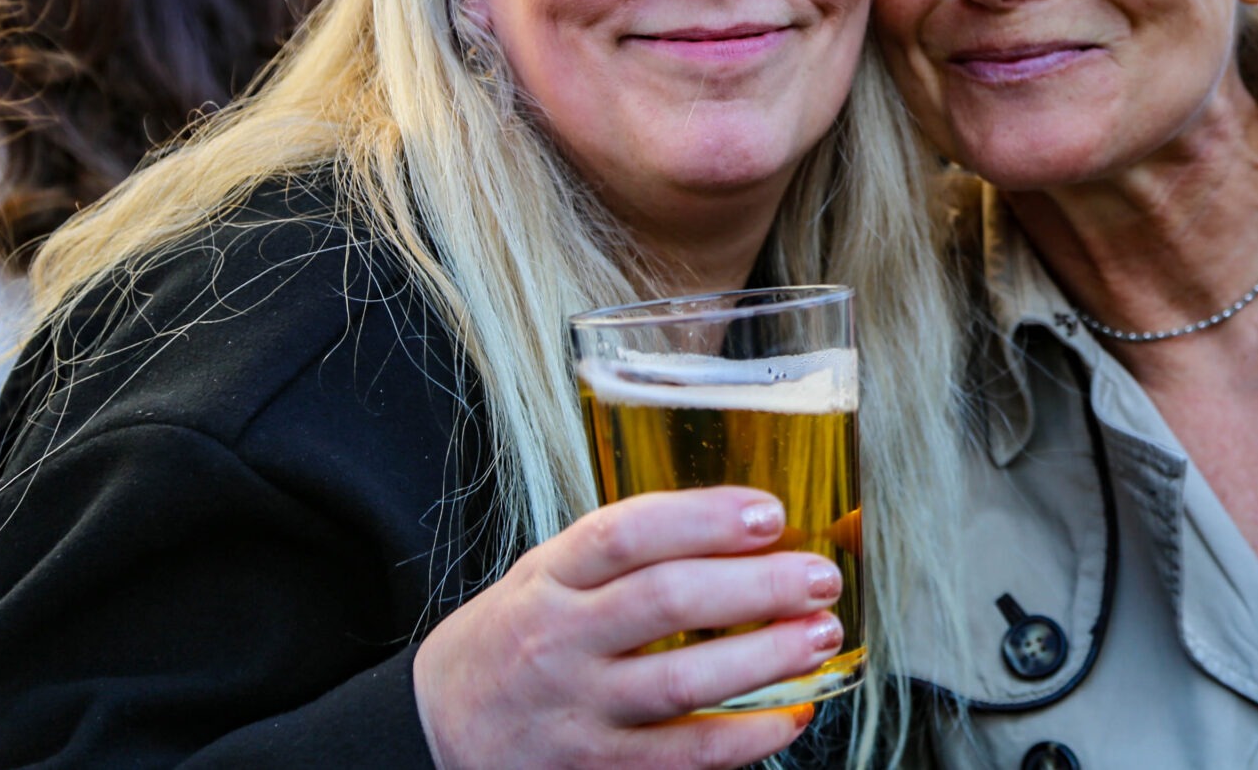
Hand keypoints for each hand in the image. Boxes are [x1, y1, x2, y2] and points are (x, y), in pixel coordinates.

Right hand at [412, 487, 840, 769]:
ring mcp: (576, 708)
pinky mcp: (595, 767)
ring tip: (820, 635)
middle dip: (756, 586)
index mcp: (549, 577)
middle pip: (666, 601)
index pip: (626, 533)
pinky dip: (745, 736)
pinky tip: (790, 714)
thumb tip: (738, 530)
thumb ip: (623, 554)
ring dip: (765, 656)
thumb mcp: (546, 575)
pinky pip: (683, 755)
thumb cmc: (514, 637)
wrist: (436, 728)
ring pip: (681, 682)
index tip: (769, 513)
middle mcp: (559, 639)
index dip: (703, 518)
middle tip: (819, 577)